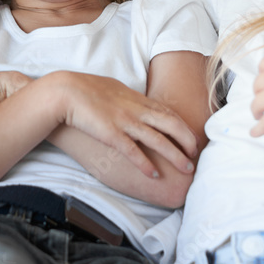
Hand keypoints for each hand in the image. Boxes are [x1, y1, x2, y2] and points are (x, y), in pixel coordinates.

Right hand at [53, 71, 198, 177]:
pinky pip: (133, 151)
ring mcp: (125, 122)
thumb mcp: (114, 89)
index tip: (193, 138)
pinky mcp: (112, 134)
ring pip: (158, 140)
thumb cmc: (86, 89)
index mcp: (137, 98)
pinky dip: (145, 163)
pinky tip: (154, 174)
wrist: (67, 91)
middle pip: (171, 125)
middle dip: (187, 141)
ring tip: (187, 168)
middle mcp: (136, 110)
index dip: (183, 126)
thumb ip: (129, 98)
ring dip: (175, 155)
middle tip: (196, 156)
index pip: (168, 112)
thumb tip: (136, 103)